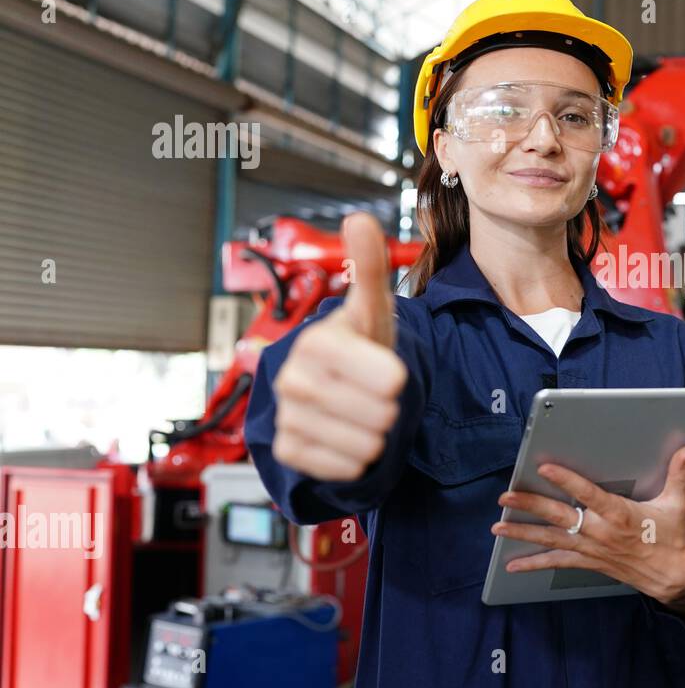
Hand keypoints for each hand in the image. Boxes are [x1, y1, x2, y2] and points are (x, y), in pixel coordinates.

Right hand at [271, 212, 406, 481]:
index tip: (390, 372)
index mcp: (318, 344)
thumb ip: (369, 267)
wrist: (334, 390)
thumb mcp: (373, 309)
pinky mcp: (289, 452)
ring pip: (364, 445)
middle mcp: (292, 379)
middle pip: (380, 415)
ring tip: (362, 414)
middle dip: (387, 408)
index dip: (394, 379)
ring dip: (375, 435)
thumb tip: (358, 218)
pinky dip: (356, 459)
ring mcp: (287, 416)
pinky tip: (346, 437)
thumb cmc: (360, 347)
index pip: (385, 378)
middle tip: (374, 395)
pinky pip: (344, 468)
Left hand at [491, 446, 684, 606]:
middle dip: (530, 506)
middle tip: (505, 497)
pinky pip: (557, 563)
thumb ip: (677, 474)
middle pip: (559, 516)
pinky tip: (513, 564)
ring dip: (523, 532)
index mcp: (618, 513)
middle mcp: (599, 531)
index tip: (544, 468)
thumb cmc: (670, 537)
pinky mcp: (588, 561)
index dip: (565, 480)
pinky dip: (534, 563)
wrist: (670, 575)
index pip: (586, 493)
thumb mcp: (676, 504)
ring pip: (551, 539)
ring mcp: (591, 548)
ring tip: (498, 526)